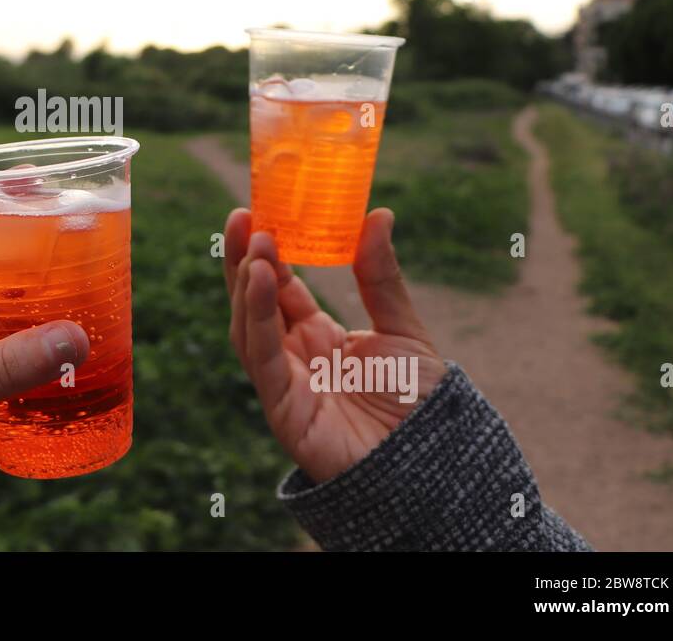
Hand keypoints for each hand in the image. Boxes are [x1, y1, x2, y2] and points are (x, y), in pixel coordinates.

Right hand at [224, 207, 445, 483]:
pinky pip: (261, 355)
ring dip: (247, 281)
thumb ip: (381, 275)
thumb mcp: (402, 326)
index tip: (259, 211)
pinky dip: (256, 316)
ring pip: (249, 325)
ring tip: (255, 239)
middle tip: (241, 215)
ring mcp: (283, 381)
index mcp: (317, 336)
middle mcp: (292, 356)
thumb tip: (378, 213)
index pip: (280, 287)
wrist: (431, 461)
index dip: (267, 252)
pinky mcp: (281, 406)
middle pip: (254, 301)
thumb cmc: (418, 402)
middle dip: (244, 259)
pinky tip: (260, 279)